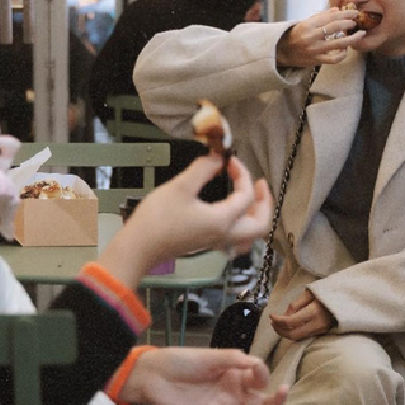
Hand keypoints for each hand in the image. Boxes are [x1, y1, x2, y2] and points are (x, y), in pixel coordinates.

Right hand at [98, 155, 272, 286]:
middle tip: (259, 183)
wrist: (139, 247)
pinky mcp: (207, 245)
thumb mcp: (181, 186)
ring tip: (251, 197)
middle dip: (265, 202)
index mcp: (223, 220)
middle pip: (261, 224)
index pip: (246, 196)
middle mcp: (225, 235)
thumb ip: (203, 168)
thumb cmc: (158, 218)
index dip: (243, 174)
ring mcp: (217, 242)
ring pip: (251, 235)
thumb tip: (219, 157)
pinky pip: (238, 240)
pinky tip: (233, 214)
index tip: (229, 160)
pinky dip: (244, 226)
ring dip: (257, 215)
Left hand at [121, 349, 288, 404]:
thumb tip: (259, 364)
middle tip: (285, 394)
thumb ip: (234, 360)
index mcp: (234, 373)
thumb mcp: (210, 356)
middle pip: (259, 401)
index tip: (260, 371)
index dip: (263, 374)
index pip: (258, 376)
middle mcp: (232, 392)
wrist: (154, 377)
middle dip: (274, 399)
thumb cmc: (182, 361)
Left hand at [270, 289, 335, 341]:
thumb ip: (297, 304)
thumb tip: (285, 315)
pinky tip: (288, 326)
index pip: (291, 321)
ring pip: (298, 338)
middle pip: (293, 335)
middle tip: (272, 322)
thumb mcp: (311, 292)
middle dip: (280, 330)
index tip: (271, 315)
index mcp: (314, 312)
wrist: (346, 300)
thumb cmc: (327, 292)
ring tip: (277, 324)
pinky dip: (292, 333)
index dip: (279, 320)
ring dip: (285, 333)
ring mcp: (320, 330)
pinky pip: (303, 336)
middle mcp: (317, 324)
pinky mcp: (321, 333)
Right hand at [276, 8, 365, 67]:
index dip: (344, 14)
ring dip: (352, 38)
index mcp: (308, 25)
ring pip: (338, 44)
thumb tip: (337, 9)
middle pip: (335, 27)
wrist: (282, 52)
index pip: (330, 17)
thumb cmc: (295, 35)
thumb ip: (321, 16)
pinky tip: (346, 50)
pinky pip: (334, 59)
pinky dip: (342, 54)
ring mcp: (315, 49)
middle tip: (356, 21)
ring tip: (360, 34)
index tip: (354, 12)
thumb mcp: (305, 22)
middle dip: (349, 23)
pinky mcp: (316, 60)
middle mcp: (311, 36)